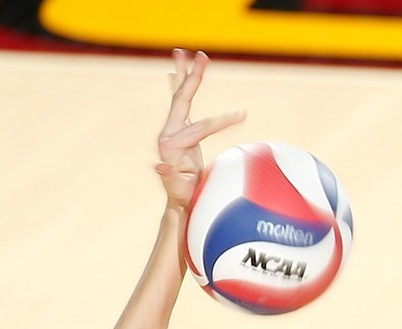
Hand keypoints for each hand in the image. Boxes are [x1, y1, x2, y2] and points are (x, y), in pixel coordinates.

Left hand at [155, 49, 245, 210]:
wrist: (180, 202)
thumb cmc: (185, 198)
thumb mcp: (179, 190)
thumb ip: (169, 177)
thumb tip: (159, 165)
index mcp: (171, 145)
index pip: (199, 126)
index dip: (221, 120)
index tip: (243, 114)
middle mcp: (169, 133)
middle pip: (182, 100)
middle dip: (192, 78)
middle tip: (200, 56)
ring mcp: (173, 130)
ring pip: (179, 97)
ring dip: (183, 74)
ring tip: (184, 53)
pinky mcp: (179, 131)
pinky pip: (179, 103)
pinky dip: (178, 87)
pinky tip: (173, 72)